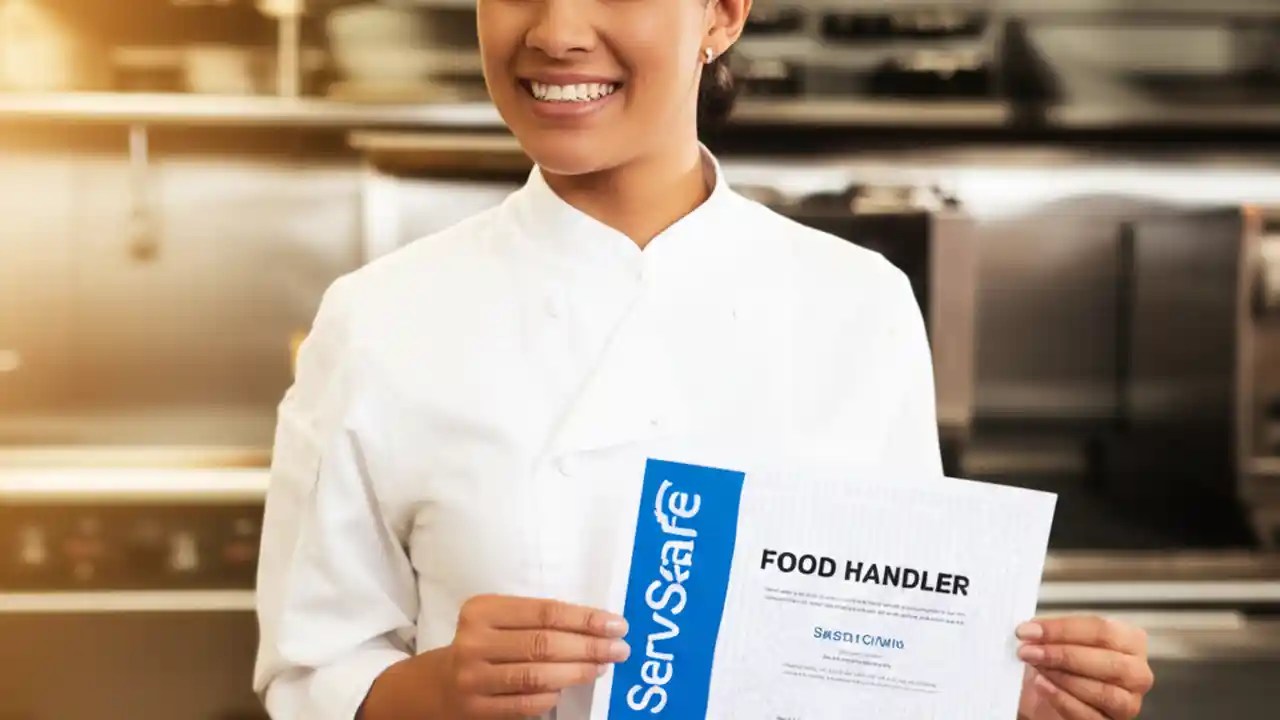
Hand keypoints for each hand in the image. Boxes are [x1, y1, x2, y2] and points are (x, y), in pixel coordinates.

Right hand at [440, 594, 630, 717]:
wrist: (438, 685)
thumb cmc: (483, 644)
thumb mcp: (499, 620)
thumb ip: (537, 619)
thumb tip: (597, 626)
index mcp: (482, 611)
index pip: (544, 613)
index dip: (584, 619)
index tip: (616, 625)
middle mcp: (474, 643)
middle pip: (543, 644)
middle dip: (588, 647)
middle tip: (619, 649)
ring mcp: (473, 679)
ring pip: (536, 676)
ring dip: (577, 673)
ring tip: (601, 667)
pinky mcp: (477, 710)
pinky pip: (526, 704)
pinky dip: (552, 697)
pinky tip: (568, 689)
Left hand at [1016, 615, 1153, 719]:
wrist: (1048, 698)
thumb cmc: (1060, 663)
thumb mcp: (1058, 641)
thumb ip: (1051, 632)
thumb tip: (1032, 628)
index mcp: (1130, 641)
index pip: (1103, 631)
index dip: (1063, 630)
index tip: (1029, 630)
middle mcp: (1137, 672)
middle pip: (1109, 662)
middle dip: (1063, 654)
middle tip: (1029, 651)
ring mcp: (1128, 702)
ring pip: (1104, 692)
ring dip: (1063, 678)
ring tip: (1036, 668)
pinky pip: (1091, 716)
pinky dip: (1063, 700)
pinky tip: (1042, 686)